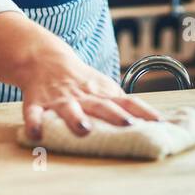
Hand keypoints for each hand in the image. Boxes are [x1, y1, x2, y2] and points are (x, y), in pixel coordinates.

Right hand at [19, 45, 163, 140]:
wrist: (45, 59)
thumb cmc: (82, 82)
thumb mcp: (104, 88)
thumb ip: (123, 105)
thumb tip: (153, 123)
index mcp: (102, 94)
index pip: (128, 102)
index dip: (143, 112)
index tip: (159, 122)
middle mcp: (84, 96)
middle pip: (102, 105)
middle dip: (115, 115)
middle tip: (128, 125)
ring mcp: (60, 99)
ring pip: (69, 109)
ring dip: (77, 118)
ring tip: (83, 130)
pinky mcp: (37, 102)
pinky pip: (34, 113)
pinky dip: (34, 123)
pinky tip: (36, 135)